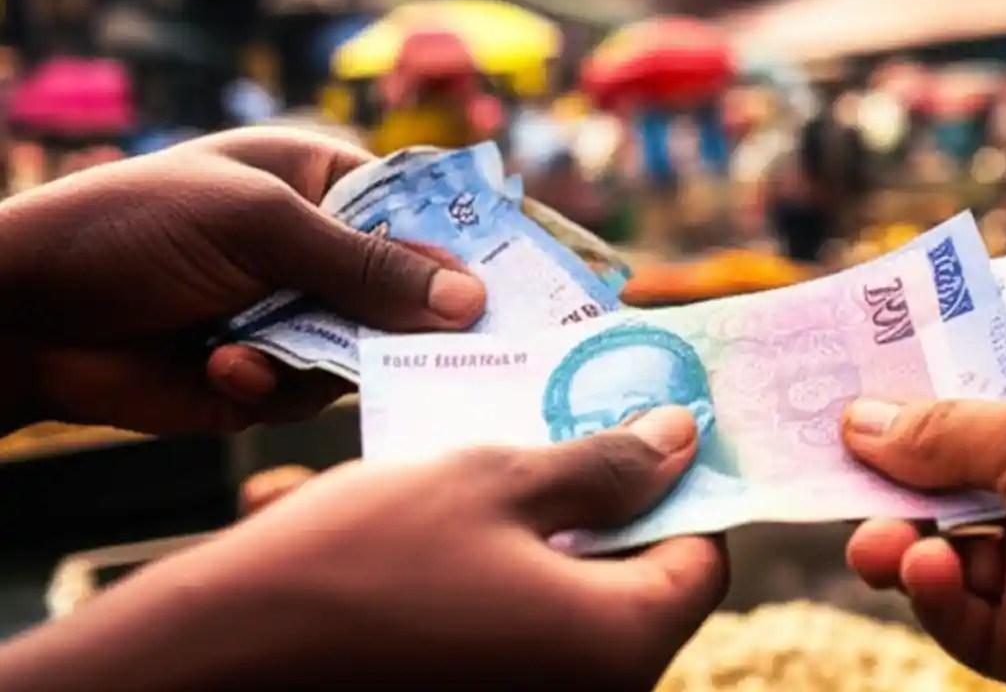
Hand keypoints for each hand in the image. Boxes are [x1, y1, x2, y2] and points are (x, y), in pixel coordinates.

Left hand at [0, 128, 484, 433]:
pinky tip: (218, 368)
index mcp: (318, 182)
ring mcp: (293, 314)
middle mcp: (316, 250)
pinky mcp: (268, 376)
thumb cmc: (135, 232)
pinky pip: (312, 393)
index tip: (510, 286)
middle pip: (406, 291)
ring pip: (368, 353)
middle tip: (459, 351)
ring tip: (247, 350)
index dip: (463, 246)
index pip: (416, 210)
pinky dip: (269, 385)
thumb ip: (366, 266)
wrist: (27, 318)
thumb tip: (471, 299)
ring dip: (312, 357)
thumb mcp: (259, 226)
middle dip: (411, 321)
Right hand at [0, 407, 725, 690]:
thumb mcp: (492, 482)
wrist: (217, 656)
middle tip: (555, 427)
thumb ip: (599, 466)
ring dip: (527, 526)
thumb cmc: (361, 557)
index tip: (648, 428)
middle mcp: (584, 691)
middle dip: (594, 497)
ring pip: (557, 592)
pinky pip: (503, 622)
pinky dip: (482, 568)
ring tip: (469, 464)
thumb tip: (680, 441)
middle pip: (628, 577)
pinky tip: (423, 517)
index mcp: (614, 644)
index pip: (699, 561)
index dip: (682, 488)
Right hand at [841, 351, 1005, 691]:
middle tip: (822, 466)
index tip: (845, 381)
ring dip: (897, 540)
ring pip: (943, 542)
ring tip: (874, 546)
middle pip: (950, 467)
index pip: (988, 382)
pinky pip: (962, 610)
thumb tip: (861, 419)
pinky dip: (934, 594)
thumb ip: (949, 431)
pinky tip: (930, 578)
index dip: (918, 381)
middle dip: (890, 471)